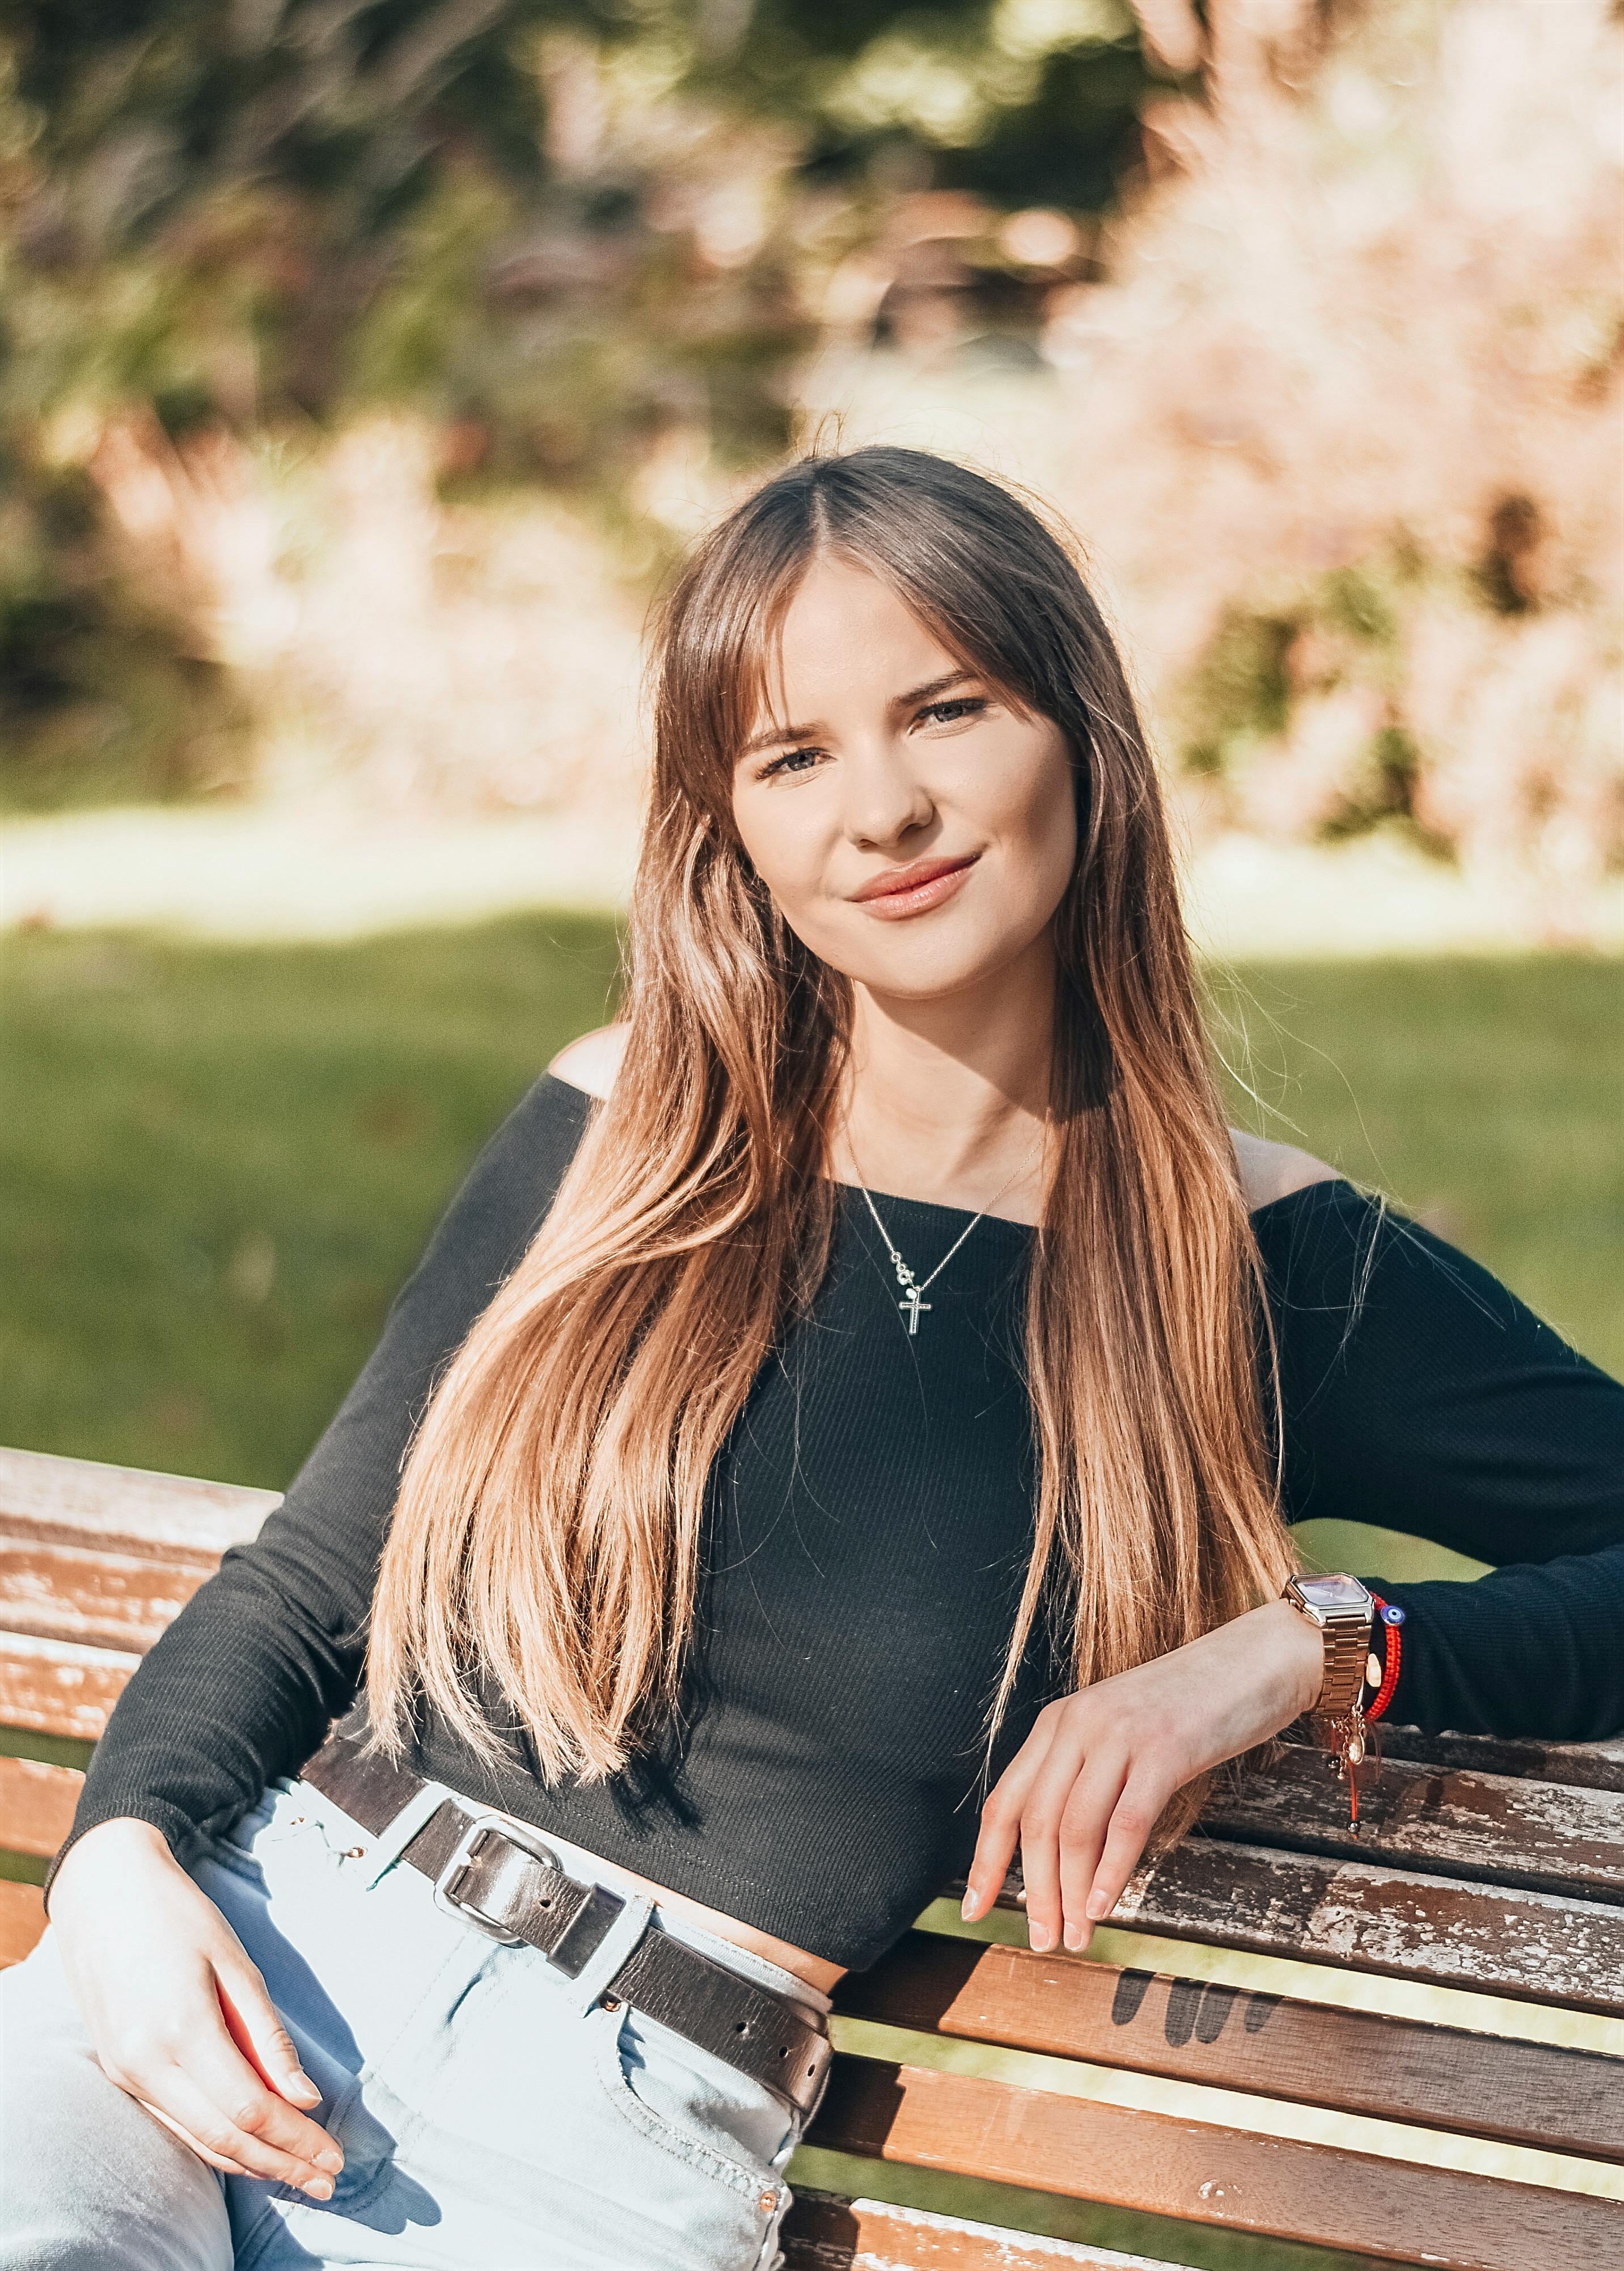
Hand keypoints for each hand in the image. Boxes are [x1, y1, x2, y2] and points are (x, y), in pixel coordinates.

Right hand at [47, 1818, 344, 2196]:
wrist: (104, 1893)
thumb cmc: (179, 1917)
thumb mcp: (235, 1964)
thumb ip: (268, 2037)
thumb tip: (305, 2099)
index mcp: (182, 2030)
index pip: (249, 2110)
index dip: (295, 2140)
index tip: (334, 2156)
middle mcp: (146, 2063)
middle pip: (223, 2137)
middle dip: (280, 2165)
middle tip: (327, 2181)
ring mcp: (126, 2072)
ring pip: (196, 2139)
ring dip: (250, 2163)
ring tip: (298, 2175)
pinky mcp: (119, 2071)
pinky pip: (174, 2121)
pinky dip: (216, 2141)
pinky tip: (250, 2147)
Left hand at [963, 1599, 1323, 1952]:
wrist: (1254, 1659)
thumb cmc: (1189, 1707)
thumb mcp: (1120, 1734)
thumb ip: (1086, 1777)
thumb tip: (1060, 1858)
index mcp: (1059, 1722)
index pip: (1006, 1801)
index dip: (986, 1860)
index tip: (974, 1908)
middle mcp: (1078, 1723)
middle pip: (1037, 1823)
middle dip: (1034, 1892)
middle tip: (1044, 1940)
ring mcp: (1120, 1734)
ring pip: (1075, 1829)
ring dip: (1070, 1893)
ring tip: (1077, 1935)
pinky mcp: (1164, 1750)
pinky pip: (1125, 1822)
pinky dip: (1110, 1871)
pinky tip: (1104, 1905)